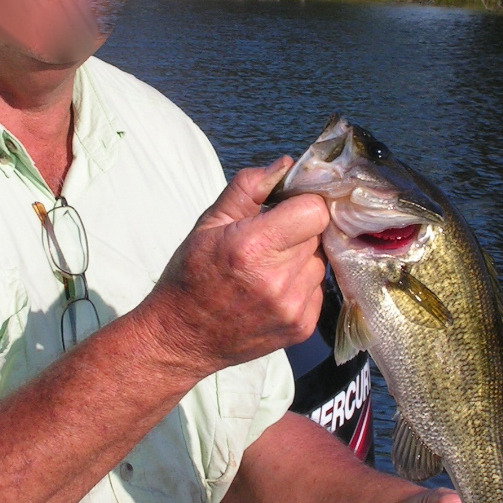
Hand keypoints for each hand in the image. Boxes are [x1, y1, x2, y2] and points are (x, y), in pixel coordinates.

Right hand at [145, 158, 328, 377]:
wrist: (181, 337)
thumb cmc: (191, 276)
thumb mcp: (209, 223)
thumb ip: (249, 188)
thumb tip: (286, 165)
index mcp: (253, 246)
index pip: (314, 211)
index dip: (303, 204)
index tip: (287, 208)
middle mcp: (278, 279)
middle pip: (318, 235)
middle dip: (297, 231)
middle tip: (268, 241)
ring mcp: (292, 308)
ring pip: (320, 263)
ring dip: (301, 259)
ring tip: (267, 269)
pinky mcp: (301, 328)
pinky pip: (318, 290)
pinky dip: (301, 285)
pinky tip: (272, 291)